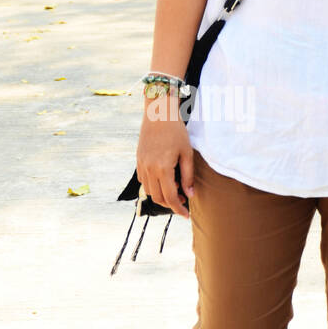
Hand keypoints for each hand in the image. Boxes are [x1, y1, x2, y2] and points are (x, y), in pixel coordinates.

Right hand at [136, 95, 194, 218]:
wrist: (158, 113)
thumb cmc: (176, 131)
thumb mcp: (187, 153)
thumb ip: (188, 176)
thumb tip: (189, 195)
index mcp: (163, 168)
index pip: (171, 198)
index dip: (178, 209)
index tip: (186, 215)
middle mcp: (149, 169)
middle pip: (158, 197)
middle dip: (171, 204)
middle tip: (183, 201)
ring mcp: (142, 165)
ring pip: (149, 191)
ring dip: (161, 195)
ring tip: (175, 190)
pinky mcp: (138, 160)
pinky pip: (143, 181)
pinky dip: (153, 186)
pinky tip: (163, 180)